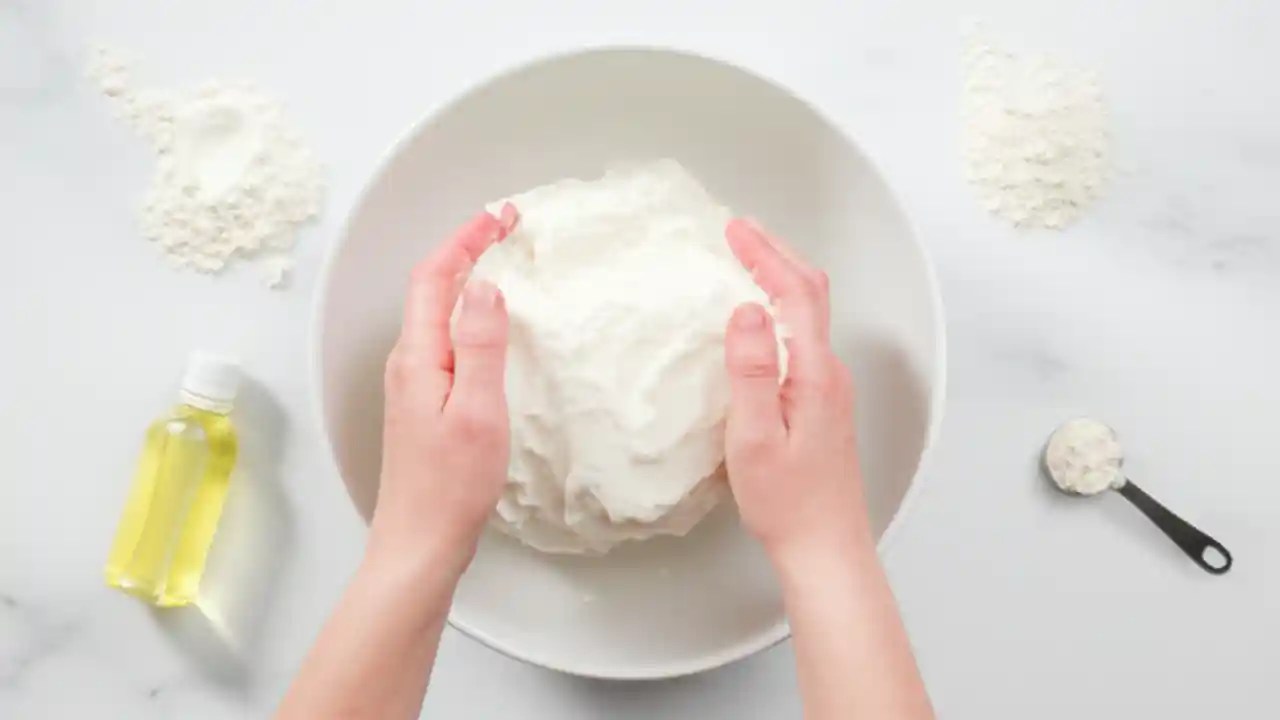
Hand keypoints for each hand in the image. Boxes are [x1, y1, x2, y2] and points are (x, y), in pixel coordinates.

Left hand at [369, 204, 518, 573]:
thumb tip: (484, 285)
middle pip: (432, 287)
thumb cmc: (451, 485)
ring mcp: (414, 383)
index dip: (465, 240)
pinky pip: (445, 339)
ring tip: (504, 261)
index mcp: (418, 357)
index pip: (434, 277)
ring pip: (438, 312)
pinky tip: (493, 324)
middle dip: (467, 249)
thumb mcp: (477, 411)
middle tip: (508, 229)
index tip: (500, 218)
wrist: (420, 542)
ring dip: (467, 279)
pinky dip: (469, 314)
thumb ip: (479, 345)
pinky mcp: (425, 402)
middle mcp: (409, 362)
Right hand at [722, 218, 869, 561]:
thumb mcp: (755, 437)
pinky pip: (805, 339)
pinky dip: (783, 310)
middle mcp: (830, 374)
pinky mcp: (823, 404)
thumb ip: (752, 372)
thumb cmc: (787, 502)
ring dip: (781, 279)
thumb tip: (745, 312)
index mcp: (814, 374)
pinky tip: (760, 318)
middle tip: (741, 231)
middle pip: (811, 294)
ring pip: (810, 314)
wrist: (824, 547)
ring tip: (748, 261)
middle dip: (777, 254)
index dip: (765, 255)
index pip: (794, 294)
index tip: (735, 230)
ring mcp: (830, 388)